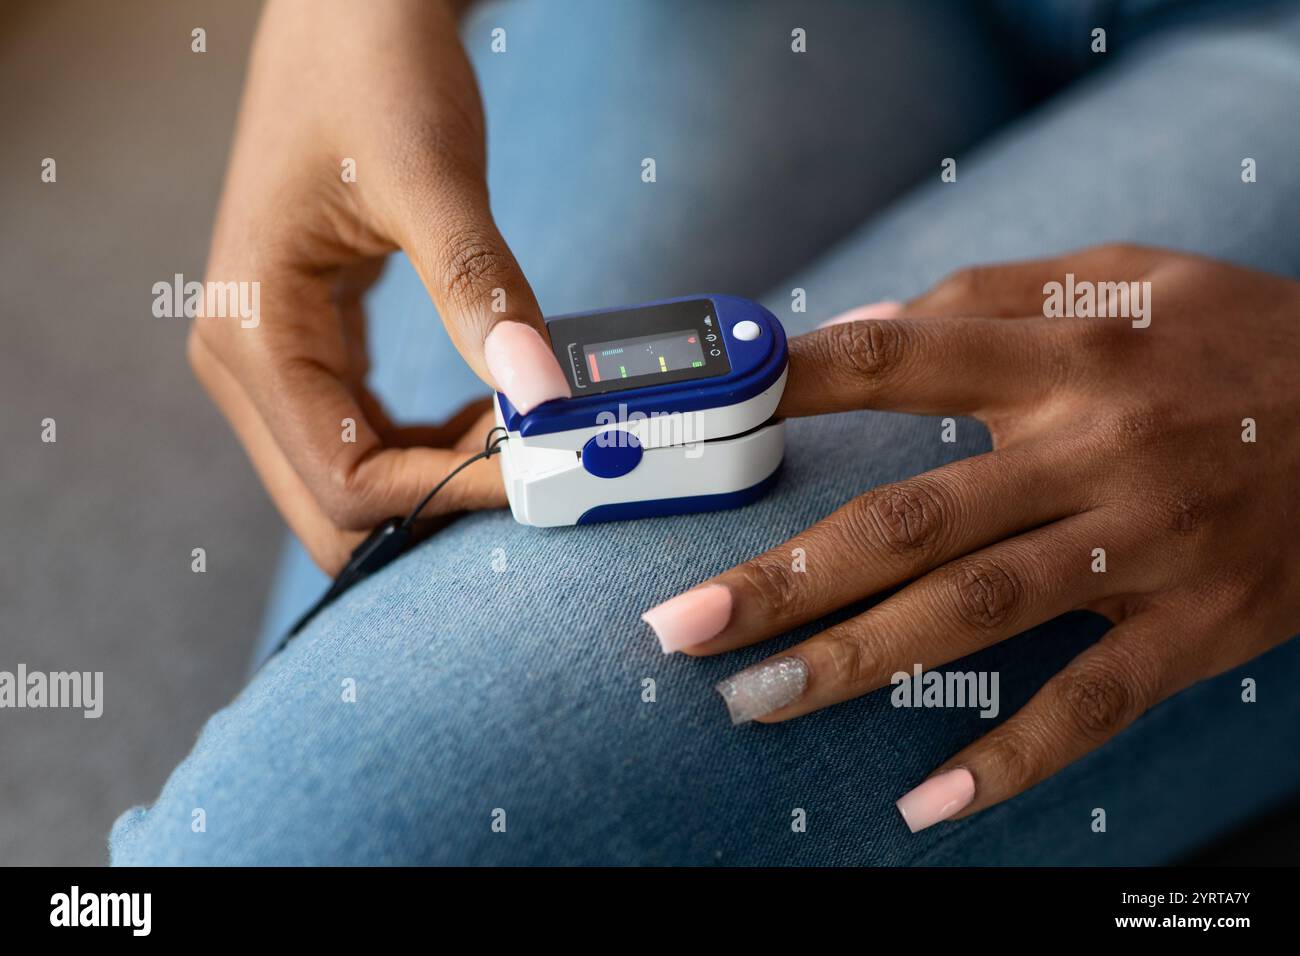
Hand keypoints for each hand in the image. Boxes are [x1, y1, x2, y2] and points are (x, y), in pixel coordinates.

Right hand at [187, 0, 568, 573]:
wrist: (347, 12)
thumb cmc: (374, 73)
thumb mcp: (432, 180)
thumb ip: (481, 293)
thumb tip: (543, 396)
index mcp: (251, 335)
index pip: (343, 481)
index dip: (444, 495)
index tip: (536, 471)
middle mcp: (243, 362)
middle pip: (334, 506)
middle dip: (432, 505)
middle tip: (529, 466)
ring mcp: (270, 359)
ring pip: (349, 480)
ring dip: (435, 479)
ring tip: (516, 431)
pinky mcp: (306, 347)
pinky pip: (362, 437)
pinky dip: (427, 446)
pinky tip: (486, 411)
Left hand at [640, 244, 1299, 830]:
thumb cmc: (1241, 338)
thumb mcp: (1130, 274)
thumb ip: (992, 290)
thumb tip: (860, 325)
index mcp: (1068, 354)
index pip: (898, 361)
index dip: (792, 386)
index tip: (707, 420)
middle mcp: (1095, 449)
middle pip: (911, 518)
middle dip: (786, 576)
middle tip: (683, 626)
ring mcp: (1147, 546)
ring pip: (975, 614)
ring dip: (856, 664)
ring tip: (755, 702)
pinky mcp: (1201, 626)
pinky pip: (1094, 704)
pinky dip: (1012, 756)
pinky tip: (928, 800)